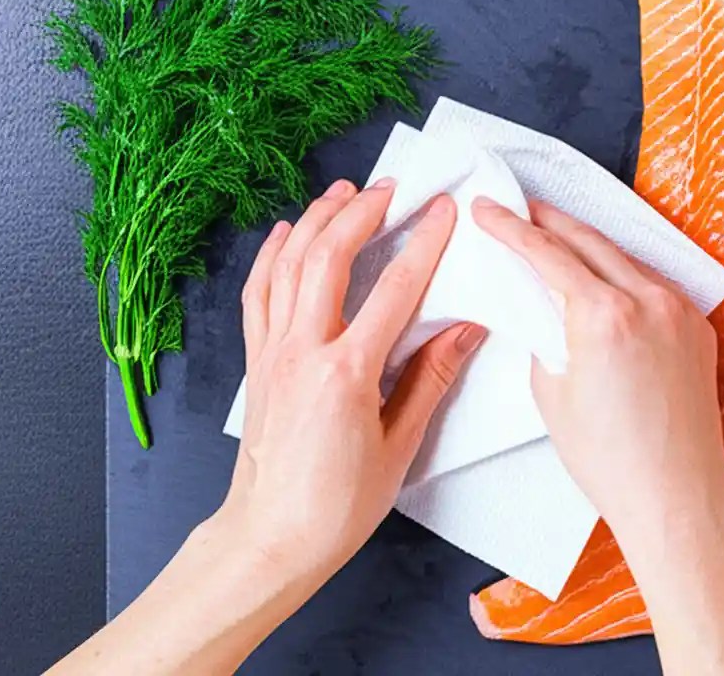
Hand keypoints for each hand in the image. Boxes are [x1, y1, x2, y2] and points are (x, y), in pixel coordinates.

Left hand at [225, 178, 484, 575]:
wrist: (271, 537)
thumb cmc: (336, 506)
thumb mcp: (399, 446)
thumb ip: (430, 379)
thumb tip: (465, 329)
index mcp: (346, 373)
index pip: (394, 288)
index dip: (424, 242)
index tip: (443, 210)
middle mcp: (303, 352)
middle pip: (330, 258)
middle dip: (363, 212)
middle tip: (393, 187)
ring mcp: (274, 354)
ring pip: (289, 265)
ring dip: (317, 221)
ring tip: (343, 191)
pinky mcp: (258, 364)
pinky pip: (259, 294)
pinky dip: (271, 256)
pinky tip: (285, 234)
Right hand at [474, 198, 723, 675]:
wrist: (677, 495)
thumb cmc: (610, 459)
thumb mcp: (551, 392)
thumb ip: (545, 335)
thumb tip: (546, 309)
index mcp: (605, 315)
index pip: (547, 253)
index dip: (511, 228)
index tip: (486, 209)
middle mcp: (648, 301)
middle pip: (589, 240)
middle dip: (548, 220)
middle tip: (518, 207)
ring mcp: (679, 311)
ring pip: (624, 257)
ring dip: (587, 243)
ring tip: (555, 234)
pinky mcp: (697, 327)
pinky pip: (652, 283)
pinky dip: (621, 272)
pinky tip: (602, 275)